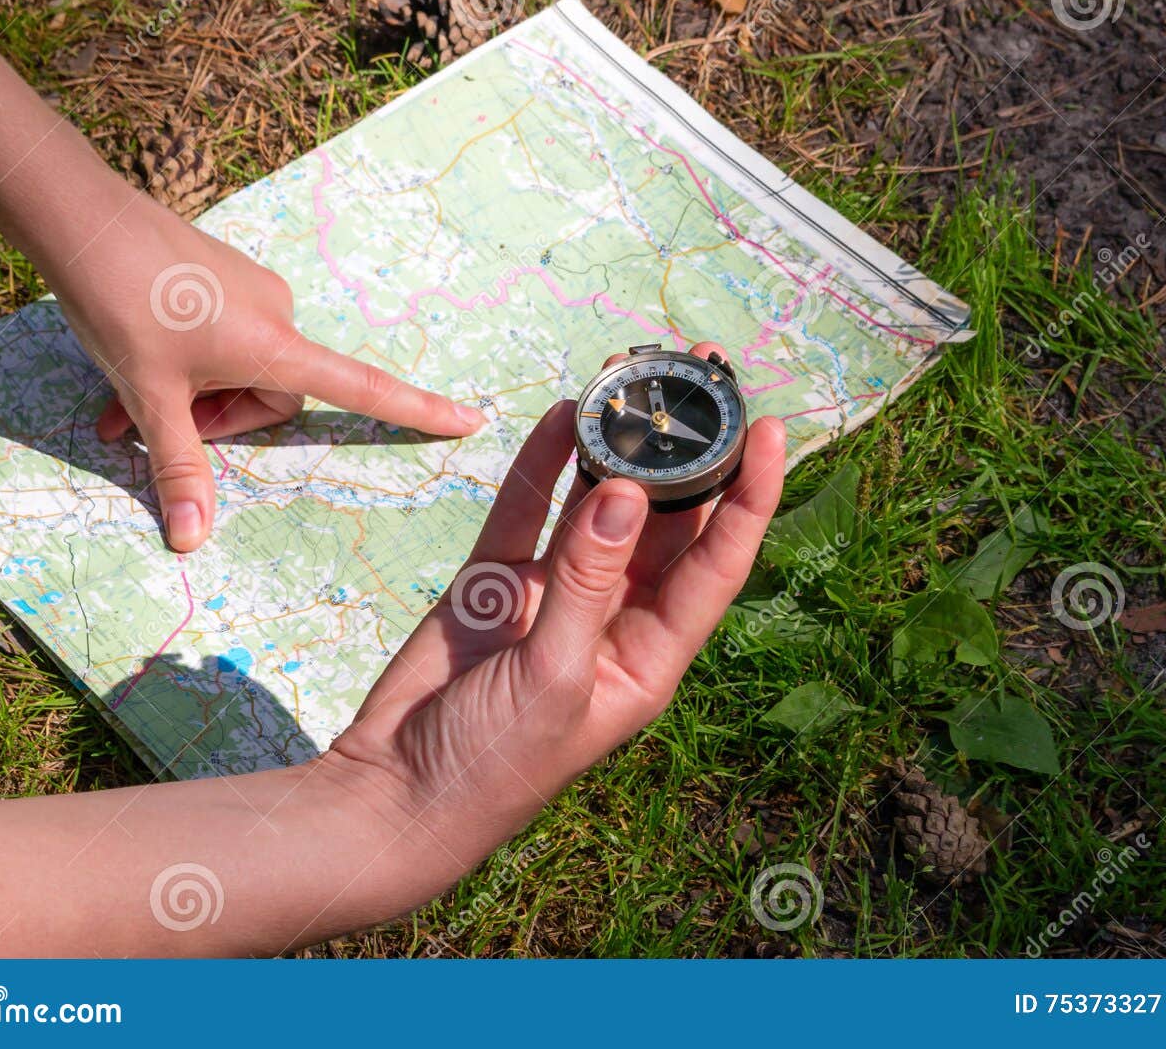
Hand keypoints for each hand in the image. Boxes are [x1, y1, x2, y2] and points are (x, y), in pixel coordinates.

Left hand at [41, 198, 485, 552]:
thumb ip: (178, 468)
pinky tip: (130, 362)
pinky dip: (184, 363)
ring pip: (240, 367)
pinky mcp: (225, 276)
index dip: (420, 411)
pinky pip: (222, 337)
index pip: (365, 389)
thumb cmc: (123, 308)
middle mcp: (280, 315)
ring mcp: (252, 292)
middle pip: (274, 394)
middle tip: (149, 424)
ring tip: (121, 404)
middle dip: (219, 418)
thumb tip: (192, 543)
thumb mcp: (150, 396)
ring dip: (192, 393)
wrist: (83, 218)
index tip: (471, 421)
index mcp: (278, 347)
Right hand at [324, 351, 784, 909]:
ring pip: (598, 502)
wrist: (395, 793)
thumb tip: (624, 489)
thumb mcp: (554, 676)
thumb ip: (588, 582)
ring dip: (614, 444)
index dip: (750, 496)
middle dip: (684, 450)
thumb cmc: (495, 762)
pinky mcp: (499, 578)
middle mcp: (616, 615)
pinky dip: (545, 464)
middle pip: (666, 519)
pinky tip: (562, 414)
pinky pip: (529, 509)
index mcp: (652, 653)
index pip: (717, 561)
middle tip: (694, 376)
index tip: (769, 428)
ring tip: (627, 373)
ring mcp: (557, 592)